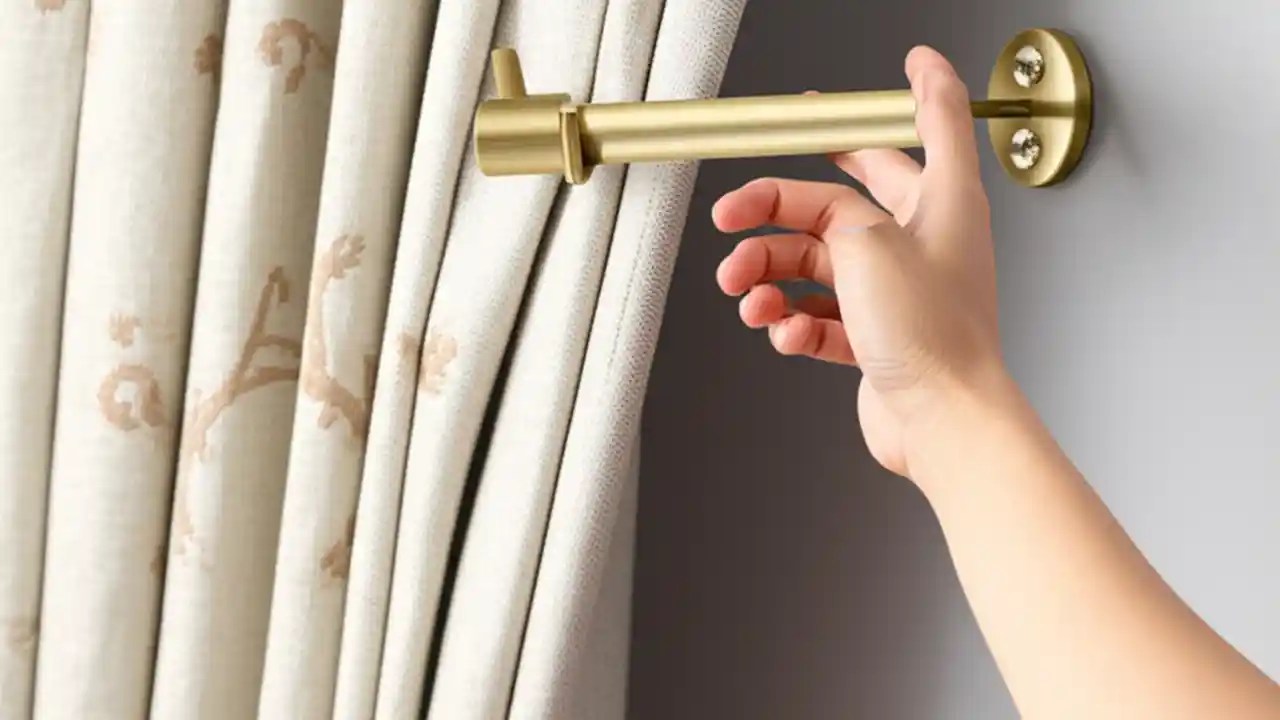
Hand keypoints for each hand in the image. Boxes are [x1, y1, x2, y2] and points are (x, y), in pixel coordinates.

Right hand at [711, 46, 1009, 477]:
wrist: (942, 419)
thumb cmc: (931, 334)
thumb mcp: (871, 243)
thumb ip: (836, 213)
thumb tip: (817, 214)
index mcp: (939, 203)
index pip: (925, 127)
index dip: (916, 90)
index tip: (904, 65)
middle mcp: (919, 243)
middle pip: (832, 205)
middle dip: (772, 212)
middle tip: (728, 218)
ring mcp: (895, 292)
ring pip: (813, 266)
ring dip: (768, 279)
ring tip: (745, 296)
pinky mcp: (875, 338)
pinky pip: (818, 316)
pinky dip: (792, 323)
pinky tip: (787, 333)